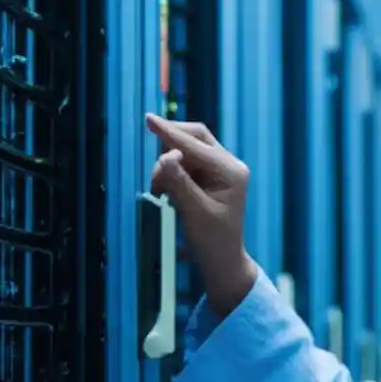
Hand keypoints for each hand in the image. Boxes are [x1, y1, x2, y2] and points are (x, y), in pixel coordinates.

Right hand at [147, 113, 257, 315]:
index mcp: (231, 171)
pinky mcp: (208, 177)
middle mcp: (228, 165)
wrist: (221, 262)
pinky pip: (184, 163)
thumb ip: (179, 183)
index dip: (170, 133)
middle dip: (169, 148)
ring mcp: (219, 170)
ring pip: (185, 150)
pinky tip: (165, 192)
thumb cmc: (212, 241)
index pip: (196, 145)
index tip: (148, 119)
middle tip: (155, 173)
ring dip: (167, 166)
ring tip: (160, 192)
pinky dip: (170, 173)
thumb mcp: (194, 213)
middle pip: (194, 137)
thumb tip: (165, 157)